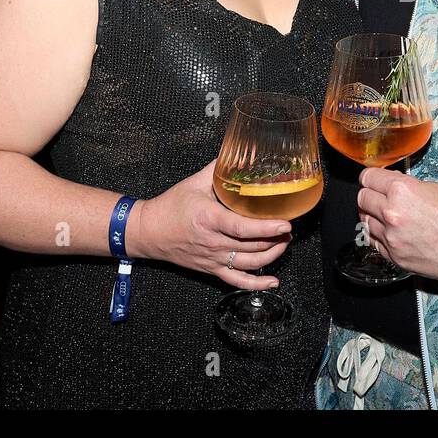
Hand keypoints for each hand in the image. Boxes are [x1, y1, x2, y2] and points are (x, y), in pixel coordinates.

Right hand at [132, 159, 291, 289]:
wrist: (149, 232)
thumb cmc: (170, 207)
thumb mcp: (194, 183)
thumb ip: (218, 169)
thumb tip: (236, 153)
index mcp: (209, 219)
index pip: (242, 227)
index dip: (267, 228)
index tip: (285, 224)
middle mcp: (212, 242)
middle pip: (251, 246)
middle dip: (276, 239)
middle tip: (289, 229)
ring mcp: (212, 258)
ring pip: (249, 264)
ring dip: (272, 255)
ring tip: (284, 243)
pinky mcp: (211, 269)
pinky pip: (237, 281)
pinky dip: (257, 284)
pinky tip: (272, 281)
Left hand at [357, 168, 437, 282]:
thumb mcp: (434, 188)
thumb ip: (406, 186)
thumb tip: (390, 184)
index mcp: (402, 190)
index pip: (368, 178)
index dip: (371, 178)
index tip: (373, 181)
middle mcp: (392, 213)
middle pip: (362, 199)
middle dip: (370, 196)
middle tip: (379, 197)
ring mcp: (392, 238)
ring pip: (365, 222)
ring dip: (373, 217)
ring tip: (388, 217)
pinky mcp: (395, 258)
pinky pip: (375, 243)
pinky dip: (381, 237)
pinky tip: (394, 234)